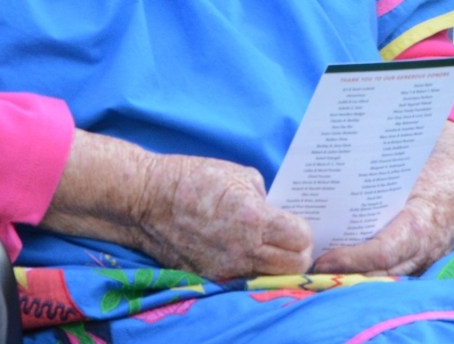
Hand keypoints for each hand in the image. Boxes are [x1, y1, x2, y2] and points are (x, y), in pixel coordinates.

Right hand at [132, 152, 312, 280]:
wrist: (149, 199)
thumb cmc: (194, 178)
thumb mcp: (240, 174)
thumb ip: (265, 197)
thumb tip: (276, 213)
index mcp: (254, 219)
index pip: (301, 240)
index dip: (304, 232)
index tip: (297, 225)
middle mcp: (243, 250)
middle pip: (293, 267)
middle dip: (298, 254)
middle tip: (291, 241)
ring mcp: (225, 268)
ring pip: (269, 277)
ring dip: (275, 265)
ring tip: (268, 248)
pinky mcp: (209, 277)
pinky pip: (241, 278)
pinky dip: (248, 268)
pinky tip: (243, 252)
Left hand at [314, 122, 453, 276]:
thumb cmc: (434, 166)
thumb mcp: (411, 165)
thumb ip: (379, 175)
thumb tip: (339, 172)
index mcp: (422, 223)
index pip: (383, 253)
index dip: (351, 260)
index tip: (322, 259)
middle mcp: (424, 250)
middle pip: (378, 273)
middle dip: (344, 273)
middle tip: (310, 268)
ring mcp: (423, 261)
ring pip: (383, 278)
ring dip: (352, 277)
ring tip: (319, 270)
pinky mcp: (418, 263)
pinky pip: (390, 274)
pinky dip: (366, 273)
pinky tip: (340, 266)